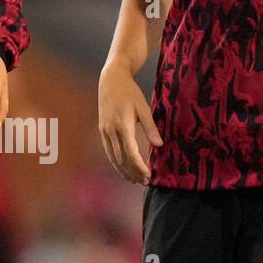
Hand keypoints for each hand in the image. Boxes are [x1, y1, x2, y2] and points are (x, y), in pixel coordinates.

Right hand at [98, 59, 161, 184]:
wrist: (111, 80)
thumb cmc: (130, 92)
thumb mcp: (144, 108)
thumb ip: (151, 128)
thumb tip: (159, 145)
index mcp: (123, 125)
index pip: (131, 152)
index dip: (139, 166)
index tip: (148, 175)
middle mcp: (111, 131)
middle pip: (121, 158)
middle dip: (133, 172)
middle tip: (144, 182)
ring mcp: (105, 131)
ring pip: (113, 157)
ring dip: (123, 170)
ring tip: (134, 180)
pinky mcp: (102, 130)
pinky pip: (108, 151)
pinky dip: (115, 162)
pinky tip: (122, 168)